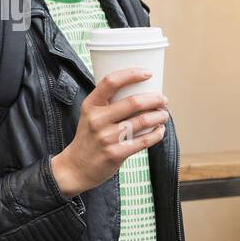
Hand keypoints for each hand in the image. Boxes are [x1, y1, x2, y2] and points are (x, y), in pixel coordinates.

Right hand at [50, 68, 168, 198]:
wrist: (76, 167)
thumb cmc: (88, 137)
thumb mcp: (89, 115)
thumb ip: (107, 103)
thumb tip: (138, 89)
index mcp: (90, 105)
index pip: (111, 82)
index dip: (132, 74)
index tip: (148, 73)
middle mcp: (97, 119)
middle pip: (133, 102)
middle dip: (155, 99)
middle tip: (163, 99)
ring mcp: (106, 137)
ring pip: (142, 121)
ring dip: (159, 116)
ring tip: (163, 114)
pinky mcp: (116, 154)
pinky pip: (143, 141)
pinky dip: (157, 134)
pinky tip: (160, 130)